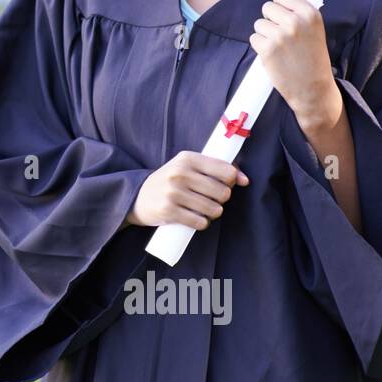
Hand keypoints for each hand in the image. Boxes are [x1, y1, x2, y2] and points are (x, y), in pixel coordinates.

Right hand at [127, 151, 247, 229]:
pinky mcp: (169, 211)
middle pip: (223, 192)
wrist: (136, 196)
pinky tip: (195, 219)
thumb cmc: (169, 181)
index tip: (225, 185)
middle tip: (210, 199)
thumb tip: (245, 180)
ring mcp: (173, 192)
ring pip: (214, 209)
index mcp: (187, 158)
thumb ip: (215, 169)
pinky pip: (200, 222)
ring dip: (213, 213)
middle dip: (221, 200)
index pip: (226, 171)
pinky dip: (202, 223)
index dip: (231, 181)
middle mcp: (180, 173)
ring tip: (203, 210)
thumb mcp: (187, 167)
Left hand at [249, 0, 340, 132]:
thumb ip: (294, 3)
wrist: (313, 87)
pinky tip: (273, 55)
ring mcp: (280, 36)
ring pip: (259, 23)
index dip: (280, 4)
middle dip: (271, 20)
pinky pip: (254, 38)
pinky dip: (260, 47)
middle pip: (267, 7)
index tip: (285, 16)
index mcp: (310, 13)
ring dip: (265, 34)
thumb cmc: (312, 55)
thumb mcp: (312, 26)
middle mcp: (295, 22)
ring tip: (280, 47)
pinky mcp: (267, 49)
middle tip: (284, 36)